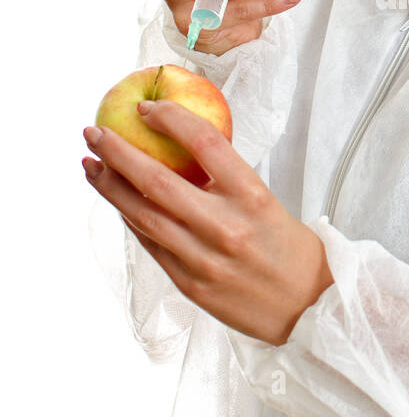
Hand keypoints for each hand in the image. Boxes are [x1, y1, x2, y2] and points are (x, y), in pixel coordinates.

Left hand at [82, 99, 332, 344]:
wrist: (309, 308)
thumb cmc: (289, 249)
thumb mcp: (268, 202)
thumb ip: (226, 180)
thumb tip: (181, 144)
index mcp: (253, 197)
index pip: (205, 143)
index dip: (171, 118)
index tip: (147, 108)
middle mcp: (225, 226)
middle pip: (157, 180)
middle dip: (118, 152)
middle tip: (94, 133)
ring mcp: (203, 258)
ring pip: (142, 214)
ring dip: (110, 187)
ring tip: (91, 165)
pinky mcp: (189, 284)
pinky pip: (150, 244)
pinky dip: (130, 218)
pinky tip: (117, 201)